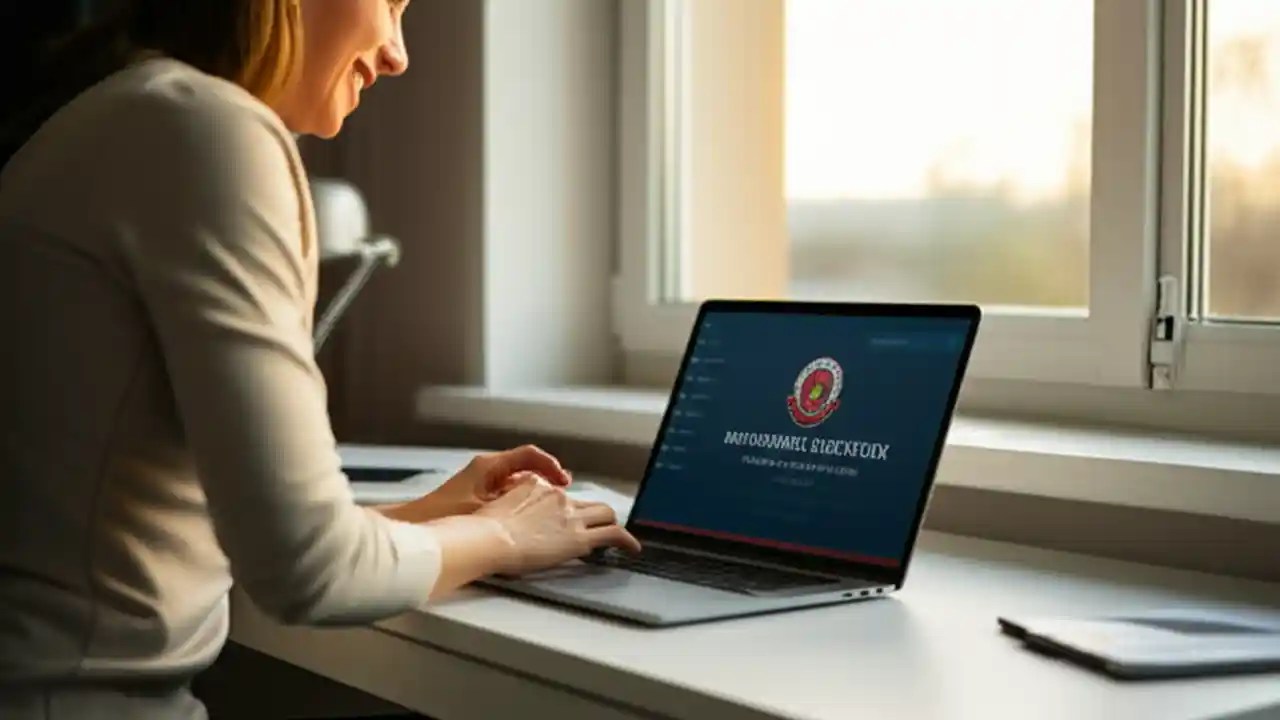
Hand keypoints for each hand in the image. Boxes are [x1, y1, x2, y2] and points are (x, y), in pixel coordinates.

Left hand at [388, 445, 572, 521]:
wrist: (414, 530)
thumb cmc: (442, 516)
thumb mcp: (484, 508)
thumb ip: (513, 502)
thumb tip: (543, 497)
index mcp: (489, 465)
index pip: (529, 455)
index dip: (550, 465)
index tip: (563, 481)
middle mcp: (487, 470)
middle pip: (526, 467)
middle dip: (547, 479)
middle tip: (563, 495)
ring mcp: (483, 485)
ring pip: (519, 482)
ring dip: (536, 492)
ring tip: (551, 507)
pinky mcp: (480, 500)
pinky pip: (509, 496)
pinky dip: (523, 503)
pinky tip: (530, 518)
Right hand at [475, 474, 640, 575]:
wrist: (490, 538)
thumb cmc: (482, 529)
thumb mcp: (495, 506)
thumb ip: (508, 505)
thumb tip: (509, 517)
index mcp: (536, 485)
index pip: (558, 495)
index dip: (562, 509)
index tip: (562, 519)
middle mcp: (558, 496)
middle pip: (585, 501)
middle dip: (592, 513)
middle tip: (594, 526)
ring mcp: (571, 515)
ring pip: (604, 513)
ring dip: (611, 524)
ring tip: (618, 537)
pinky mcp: (579, 538)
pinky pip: (613, 535)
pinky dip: (626, 541)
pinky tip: (632, 548)